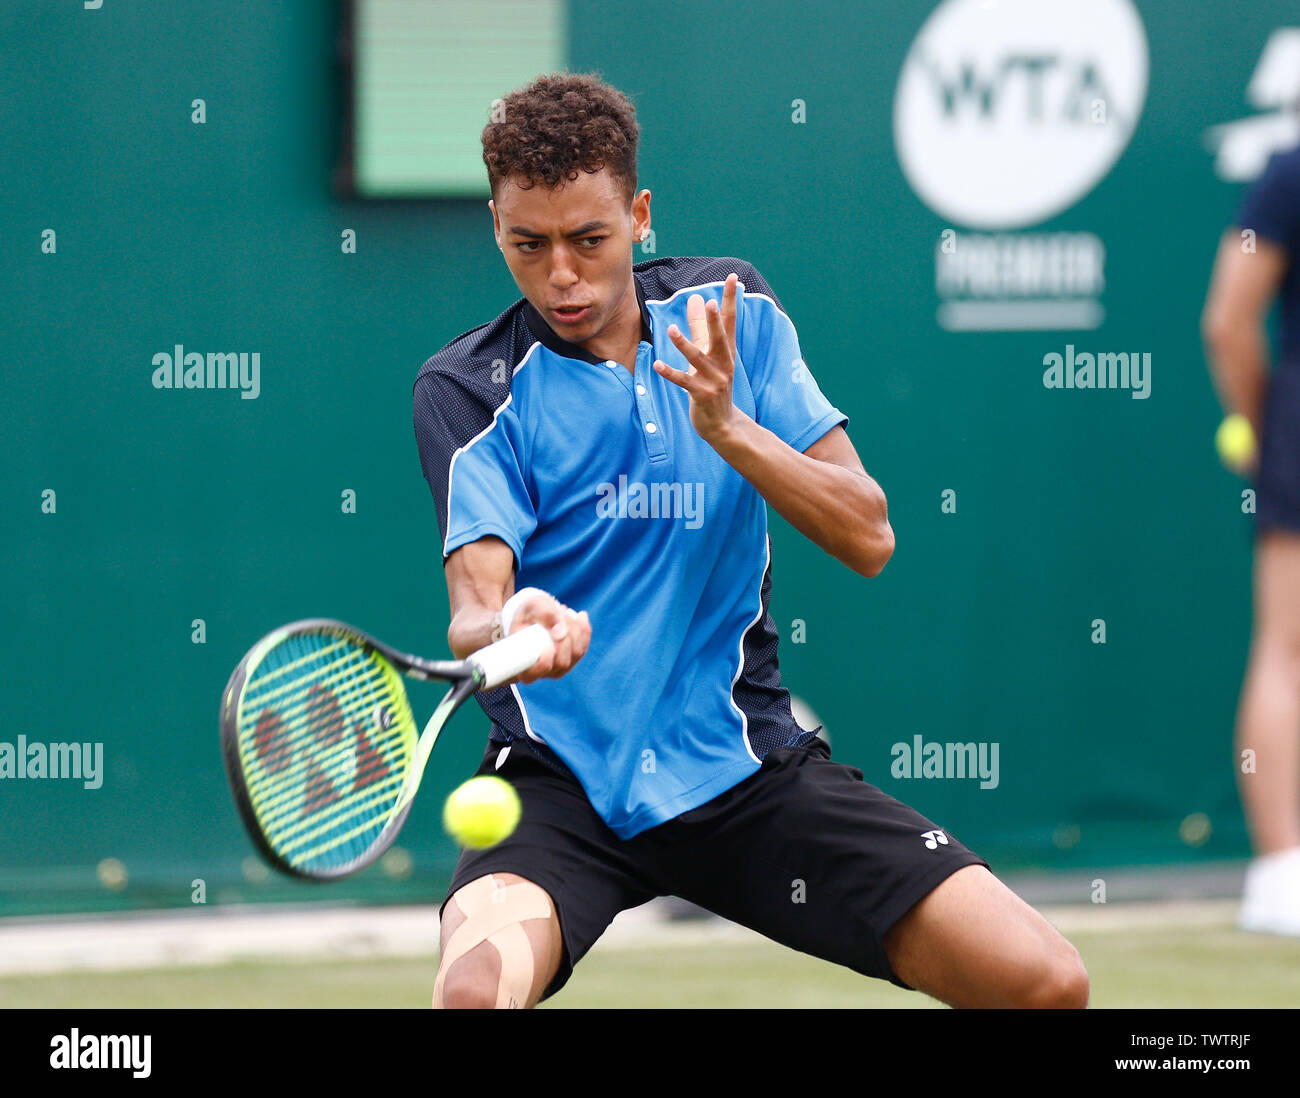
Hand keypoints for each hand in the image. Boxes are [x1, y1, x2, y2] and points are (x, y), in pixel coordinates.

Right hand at [508, 592, 590, 682]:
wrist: (536, 613)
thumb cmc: (529, 612)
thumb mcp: (532, 606)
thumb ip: (544, 615)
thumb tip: (561, 634)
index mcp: (525, 666)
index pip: (535, 673)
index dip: (544, 660)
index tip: (545, 641)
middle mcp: (544, 672)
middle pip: (562, 662)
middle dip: (565, 636)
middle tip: (558, 613)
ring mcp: (561, 667)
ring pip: (577, 653)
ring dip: (574, 629)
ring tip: (563, 611)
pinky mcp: (574, 658)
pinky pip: (585, 646)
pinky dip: (584, 629)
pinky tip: (579, 616)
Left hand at [653, 272, 741, 443]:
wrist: (722, 424)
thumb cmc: (712, 384)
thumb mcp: (708, 354)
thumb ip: (700, 327)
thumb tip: (695, 298)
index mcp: (726, 351)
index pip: (730, 321)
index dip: (730, 299)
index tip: (732, 278)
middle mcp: (723, 363)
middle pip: (719, 338)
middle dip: (715, 321)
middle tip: (710, 302)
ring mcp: (714, 380)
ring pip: (698, 359)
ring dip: (684, 345)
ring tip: (671, 330)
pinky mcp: (702, 395)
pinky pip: (684, 382)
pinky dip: (671, 373)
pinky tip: (658, 365)